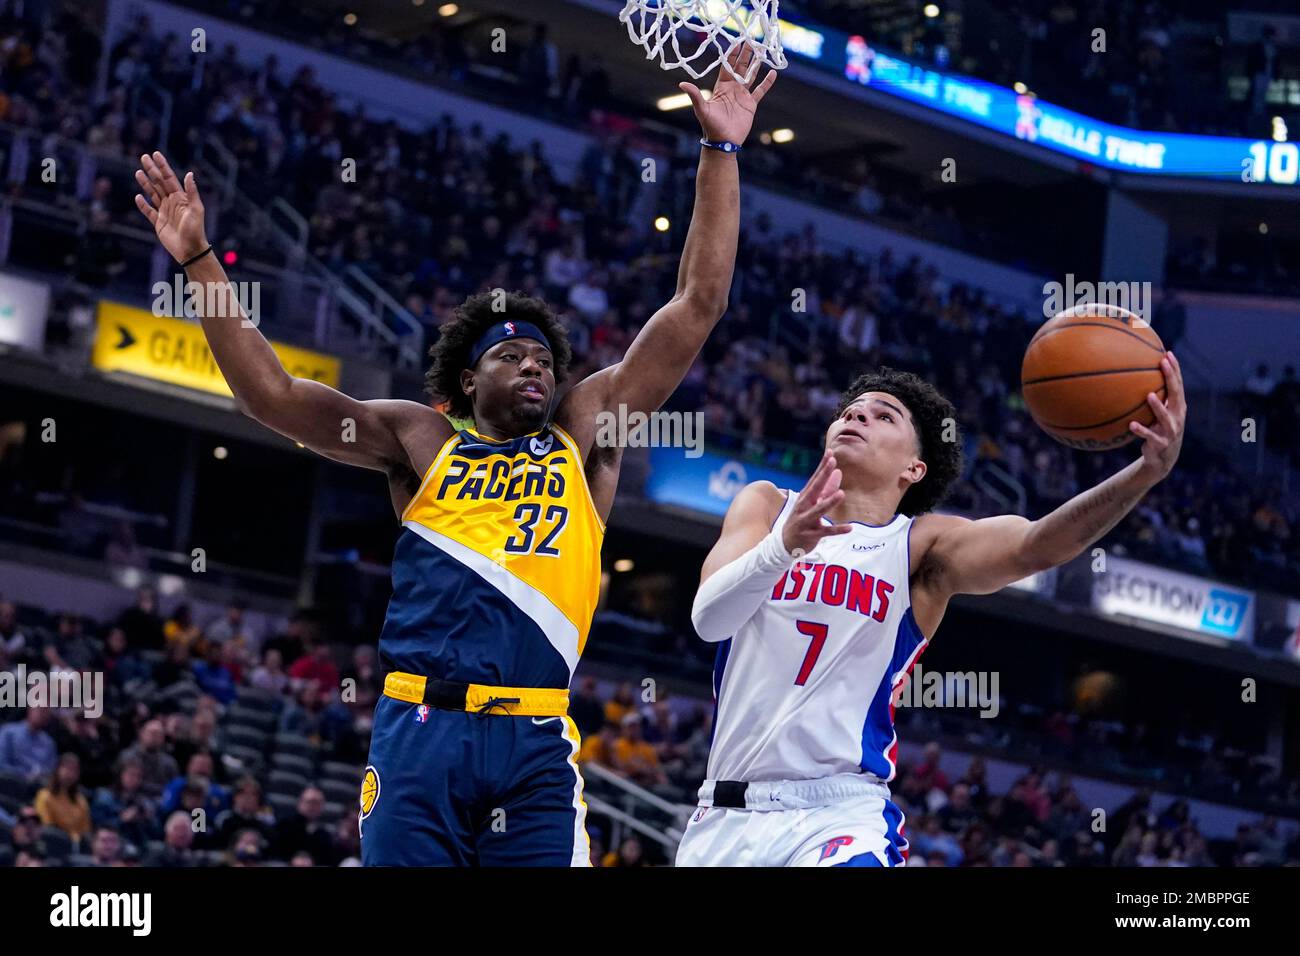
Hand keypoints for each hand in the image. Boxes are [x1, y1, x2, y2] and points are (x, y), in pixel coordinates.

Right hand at [134, 151, 209, 262]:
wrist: (190, 251)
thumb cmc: (195, 231)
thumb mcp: (196, 210)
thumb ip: (191, 192)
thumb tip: (189, 173)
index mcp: (181, 198)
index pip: (169, 178)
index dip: (162, 166)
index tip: (155, 154)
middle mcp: (172, 203)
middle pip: (159, 183)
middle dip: (152, 170)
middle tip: (143, 157)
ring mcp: (165, 212)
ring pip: (153, 194)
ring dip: (146, 183)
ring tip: (138, 172)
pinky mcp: (159, 223)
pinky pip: (149, 212)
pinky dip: (143, 205)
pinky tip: (138, 197)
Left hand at [679, 44, 776, 145]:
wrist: (723, 142)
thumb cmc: (710, 126)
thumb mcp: (702, 109)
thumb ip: (695, 95)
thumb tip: (682, 84)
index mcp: (721, 87)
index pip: (728, 66)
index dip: (732, 54)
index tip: (737, 41)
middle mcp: (732, 88)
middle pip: (741, 67)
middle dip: (746, 54)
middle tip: (752, 40)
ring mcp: (742, 96)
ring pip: (751, 76)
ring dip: (756, 64)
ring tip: (762, 51)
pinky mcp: (751, 104)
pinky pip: (760, 91)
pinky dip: (766, 83)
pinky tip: (773, 73)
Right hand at [782, 450, 852, 558]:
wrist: (785, 543)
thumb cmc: (802, 519)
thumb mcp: (813, 503)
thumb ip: (828, 488)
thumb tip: (838, 471)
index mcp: (805, 497)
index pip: (815, 479)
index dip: (822, 467)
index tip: (830, 453)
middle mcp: (803, 506)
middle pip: (814, 489)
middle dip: (823, 476)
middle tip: (832, 463)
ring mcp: (806, 520)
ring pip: (818, 510)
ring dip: (829, 502)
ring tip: (841, 494)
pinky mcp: (811, 535)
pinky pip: (826, 532)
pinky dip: (837, 529)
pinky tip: (850, 527)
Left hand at [1130, 351, 1185, 480]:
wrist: (1163, 458)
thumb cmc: (1158, 429)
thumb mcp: (1159, 413)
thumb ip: (1154, 397)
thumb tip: (1133, 376)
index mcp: (1178, 406)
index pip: (1178, 384)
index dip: (1175, 369)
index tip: (1167, 353)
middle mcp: (1177, 416)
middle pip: (1176, 394)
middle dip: (1170, 378)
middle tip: (1163, 363)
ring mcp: (1170, 430)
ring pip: (1164, 416)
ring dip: (1158, 406)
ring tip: (1149, 395)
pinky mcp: (1160, 443)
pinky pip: (1149, 436)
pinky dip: (1141, 430)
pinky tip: (1131, 425)